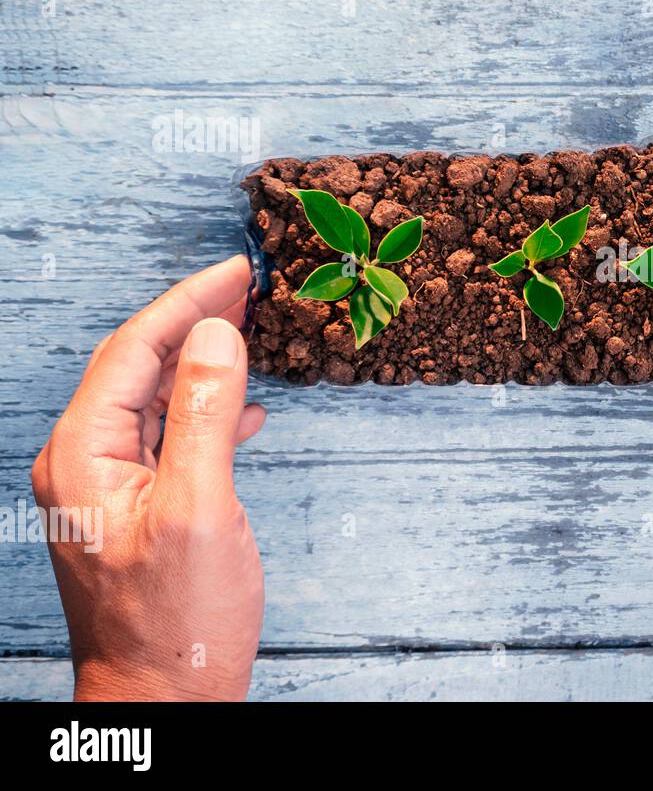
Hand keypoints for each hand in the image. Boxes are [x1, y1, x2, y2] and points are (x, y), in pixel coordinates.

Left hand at [32, 256, 265, 700]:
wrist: (165, 698)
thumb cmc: (176, 620)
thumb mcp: (199, 508)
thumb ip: (203, 414)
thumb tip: (217, 336)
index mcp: (83, 454)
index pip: (133, 350)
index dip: (187, 302)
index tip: (238, 272)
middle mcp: (84, 462)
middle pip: (137, 365)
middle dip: (192, 320)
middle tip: (249, 288)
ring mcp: (107, 487)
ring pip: (155, 397)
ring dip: (202, 360)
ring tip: (250, 330)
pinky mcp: (136, 508)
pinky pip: (168, 437)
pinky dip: (208, 411)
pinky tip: (246, 409)